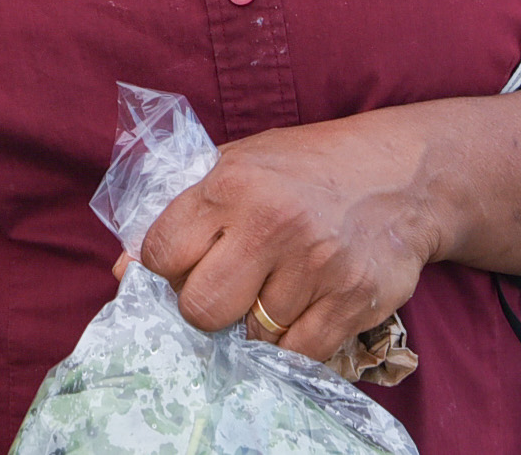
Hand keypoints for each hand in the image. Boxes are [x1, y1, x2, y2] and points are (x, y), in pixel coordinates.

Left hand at [137, 114, 443, 360]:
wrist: (398, 173)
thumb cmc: (301, 168)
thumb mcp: (234, 166)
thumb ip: (180, 211)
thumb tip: (123, 269)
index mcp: (231, 184)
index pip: (161, 253)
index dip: (161, 268)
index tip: (179, 265)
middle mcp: (272, 223)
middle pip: (200, 308)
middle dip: (202, 308)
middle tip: (222, 289)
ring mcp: (316, 265)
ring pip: (252, 337)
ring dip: (254, 325)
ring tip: (270, 289)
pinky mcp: (354, 300)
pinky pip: (300, 354)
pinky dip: (292, 344)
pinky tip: (299, 309)